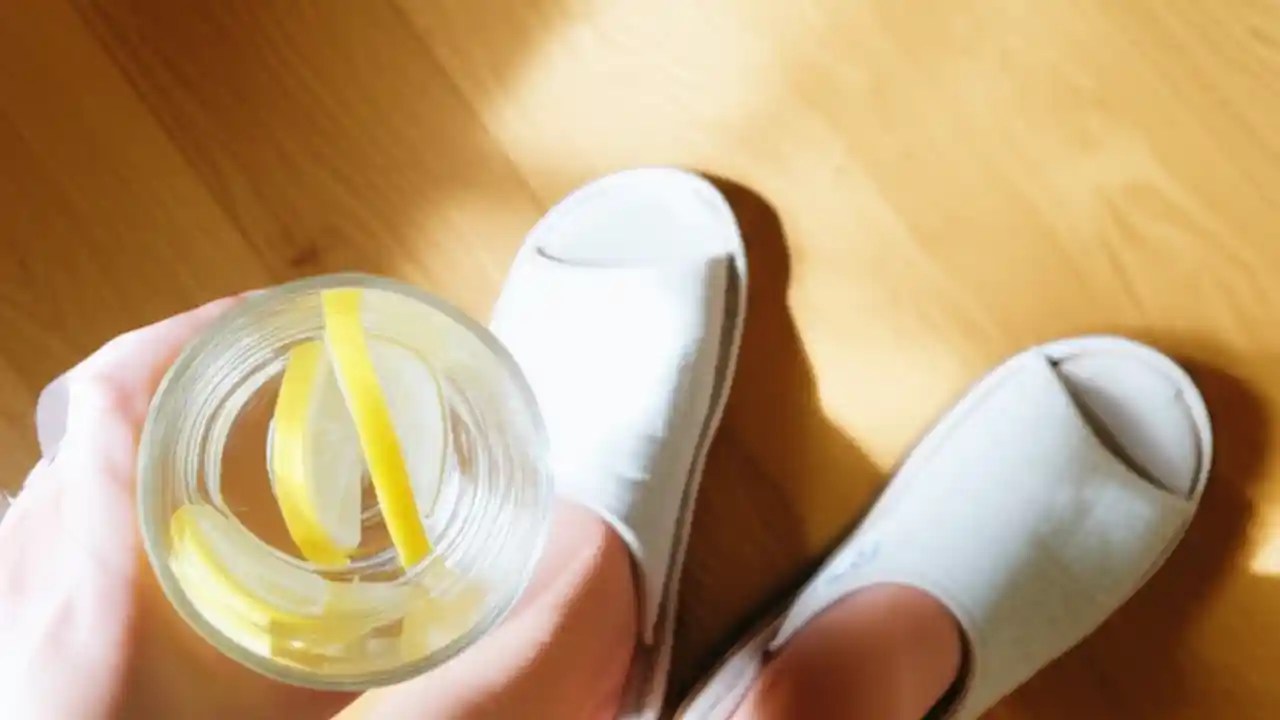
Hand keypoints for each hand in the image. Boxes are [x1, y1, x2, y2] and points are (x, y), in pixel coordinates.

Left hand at [0, 298, 354, 718]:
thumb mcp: (256, 710)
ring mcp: (13, 565)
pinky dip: (116, 466)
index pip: (110, 399)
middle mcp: (38, 548)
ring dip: (147, 414)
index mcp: (93, 569)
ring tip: (219, 413)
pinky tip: (164, 500)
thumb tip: (424, 621)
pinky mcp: (9, 588)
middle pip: (95, 410)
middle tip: (256, 358)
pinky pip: (59, 494)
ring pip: (75, 451)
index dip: (177, 334)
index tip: (250, 314)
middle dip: (177, 363)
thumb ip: (334, 666)